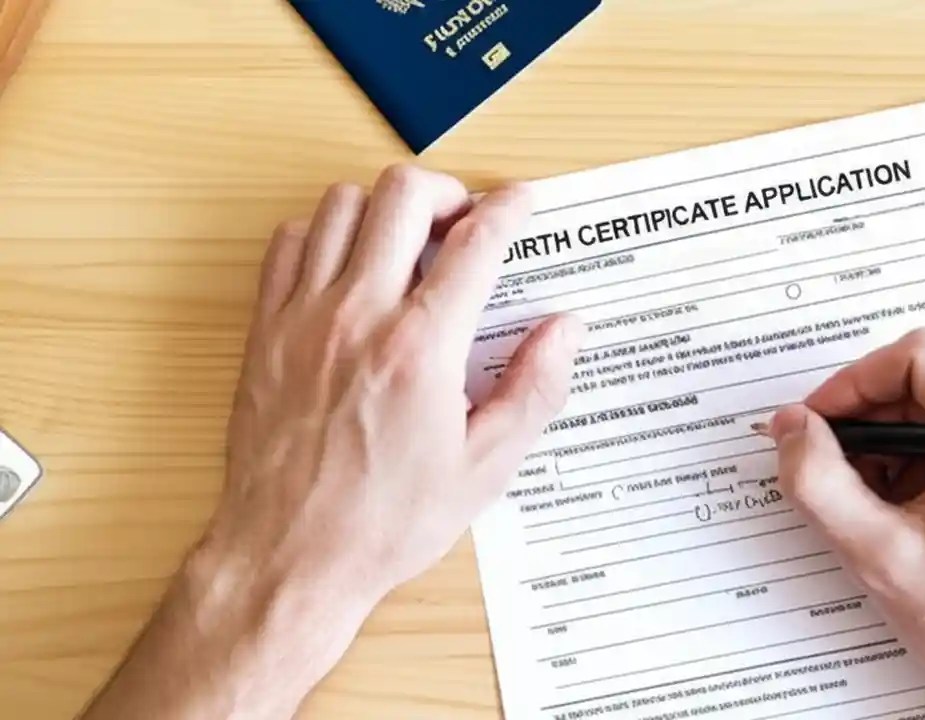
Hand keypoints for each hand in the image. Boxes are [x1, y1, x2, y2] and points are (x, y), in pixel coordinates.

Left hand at [81, 165, 581, 718]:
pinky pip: (289, 243)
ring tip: (408, 240)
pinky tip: (348, 264)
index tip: (521, 201)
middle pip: (403, 195)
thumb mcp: (484, 469)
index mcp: (421, 349)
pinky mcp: (264, 331)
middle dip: (447, 190)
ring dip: (384, 207)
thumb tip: (565, 330)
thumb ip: (533, 388)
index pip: (476, 243)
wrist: (289, 557)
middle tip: (465, 219)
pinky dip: (324, 232)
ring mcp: (303, 318)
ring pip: (341, 204)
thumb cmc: (384, 522)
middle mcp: (358, 317)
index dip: (509, 208)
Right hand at [768, 329, 924, 719]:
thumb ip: (822, 486)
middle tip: (833, 476)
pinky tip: (907, 514)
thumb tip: (790, 428)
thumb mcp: (884, 561)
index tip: (816, 423)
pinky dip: (919, 465)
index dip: (853, 383)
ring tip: (877, 510)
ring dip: (891, 450)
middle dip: (868, 425)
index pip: (920, 358)